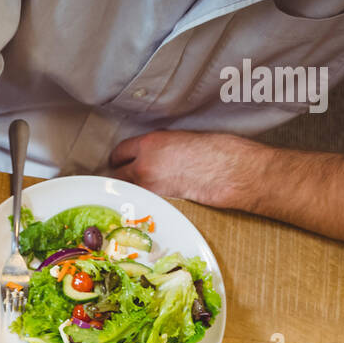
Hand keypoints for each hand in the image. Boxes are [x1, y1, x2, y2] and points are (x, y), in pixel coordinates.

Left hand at [108, 130, 270, 209]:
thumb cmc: (211, 150)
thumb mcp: (178, 138)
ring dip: (130, 191)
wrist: (226, 170)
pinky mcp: (159, 204)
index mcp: (148, 144)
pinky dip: (143, 201)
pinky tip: (149, 200)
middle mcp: (143, 166)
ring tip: (135, 192)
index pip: (119, 152)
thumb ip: (158, 147)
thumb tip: (149, 155)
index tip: (119, 161)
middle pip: (117, 175)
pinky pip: (143, 202)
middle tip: (123, 178)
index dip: (119, 158)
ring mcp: (150, 187)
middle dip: (120, 176)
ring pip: (128, 191)